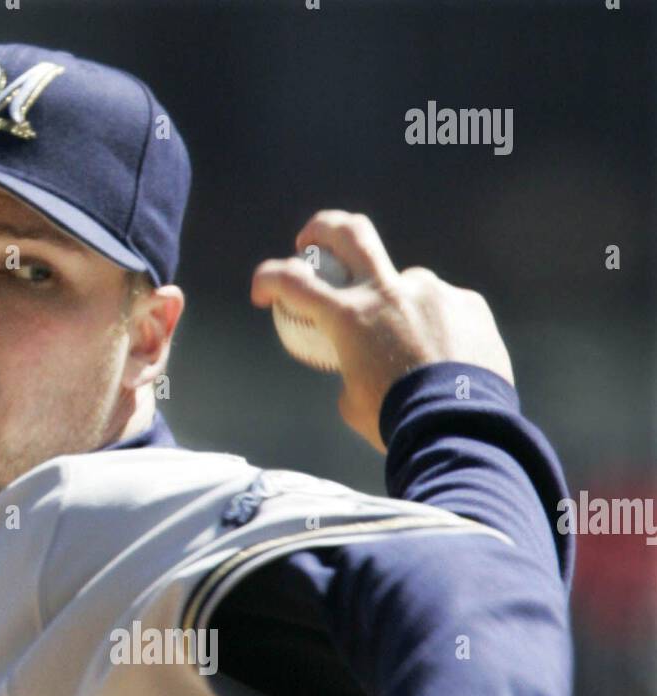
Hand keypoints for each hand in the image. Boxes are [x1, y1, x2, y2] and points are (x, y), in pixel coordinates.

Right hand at [250, 210, 513, 453]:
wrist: (456, 430)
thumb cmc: (395, 422)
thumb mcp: (353, 403)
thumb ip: (350, 370)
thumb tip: (360, 362)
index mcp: (350, 318)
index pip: (294, 282)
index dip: (270, 279)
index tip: (263, 292)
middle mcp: (390, 292)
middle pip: (351, 233)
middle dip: (325, 229)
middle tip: (315, 239)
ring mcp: (434, 292)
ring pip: (410, 290)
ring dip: (405, 312)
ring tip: (419, 355)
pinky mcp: (469, 304)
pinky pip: (448, 310)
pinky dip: (441, 331)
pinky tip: (448, 361)